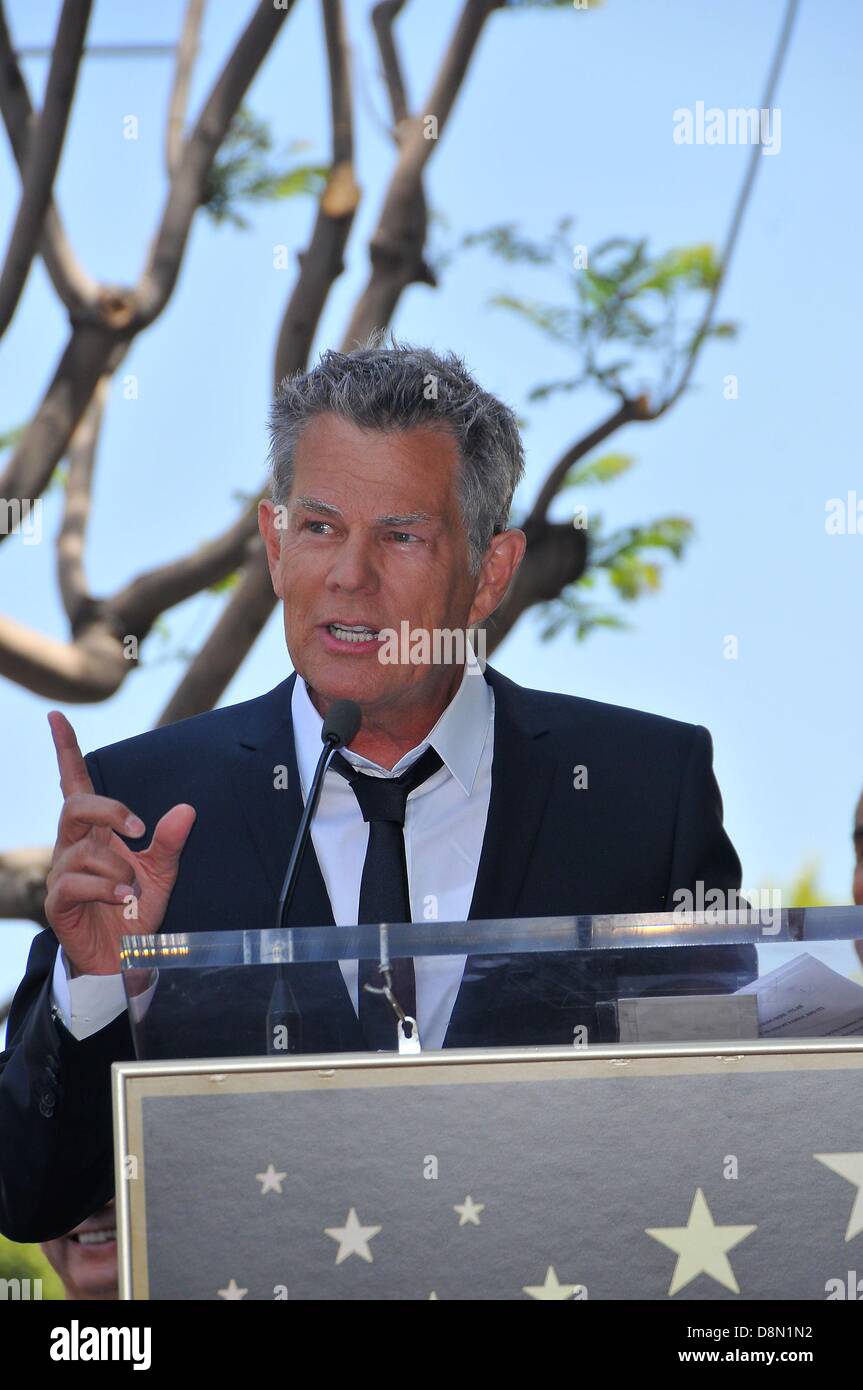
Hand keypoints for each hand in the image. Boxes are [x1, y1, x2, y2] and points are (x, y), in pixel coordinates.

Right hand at [44, 711, 195, 975]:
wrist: (125, 959)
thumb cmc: (137, 911)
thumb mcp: (162, 873)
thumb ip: (171, 841)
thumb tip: (186, 809)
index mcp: (96, 833)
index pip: (75, 784)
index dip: (66, 750)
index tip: (57, 717)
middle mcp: (74, 847)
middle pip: (76, 806)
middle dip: (110, 810)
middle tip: (138, 829)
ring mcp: (63, 874)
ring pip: (84, 849)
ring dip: (118, 867)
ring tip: (132, 890)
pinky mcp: (58, 902)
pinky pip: (75, 882)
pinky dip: (105, 887)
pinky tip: (123, 898)